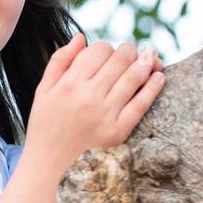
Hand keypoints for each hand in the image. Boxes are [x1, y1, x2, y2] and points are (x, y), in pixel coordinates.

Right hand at [23, 34, 165, 177]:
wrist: (48, 164)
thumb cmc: (45, 124)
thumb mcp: (43, 90)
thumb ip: (60, 61)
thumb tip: (81, 37)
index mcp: (69, 83)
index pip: (99, 50)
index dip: (106, 47)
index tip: (106, 53)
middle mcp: (88, 96)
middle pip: (120, 59)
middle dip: (129, 50)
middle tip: (132, 51)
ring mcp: (105, 114)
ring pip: (134, 76)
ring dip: (146, 62)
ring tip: (149, 58)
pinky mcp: (118, 131)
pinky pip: (142, 103)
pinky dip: (154, 86)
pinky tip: (159, 76)